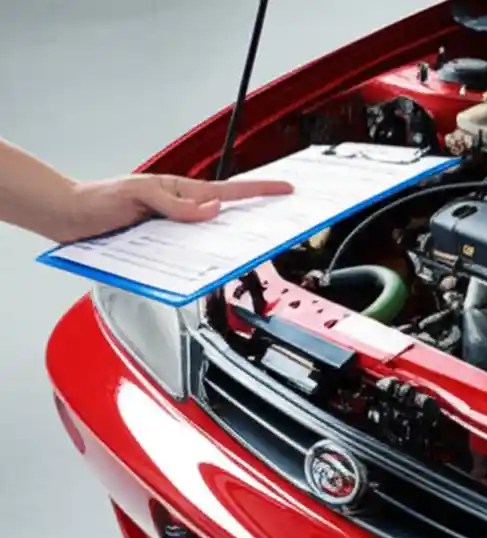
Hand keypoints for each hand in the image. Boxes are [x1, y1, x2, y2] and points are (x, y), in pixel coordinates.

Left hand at [58, 174, 293, 242]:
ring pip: (211, 239)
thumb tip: (210, 210)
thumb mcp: (136, 193)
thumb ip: (172, 203)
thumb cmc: (97, 199)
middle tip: (280, 222)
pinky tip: (210, 265)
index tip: (285, 189)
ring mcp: (173, 230)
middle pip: (227, 216)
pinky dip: (203, 259)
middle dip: (255, 217)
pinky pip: (190, 255)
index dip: (259, 190)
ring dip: (228, 244)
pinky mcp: (162, 248)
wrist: (68, 217)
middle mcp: (182, 212)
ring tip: (251, 247)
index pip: (227, 191)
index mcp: (181, 193)